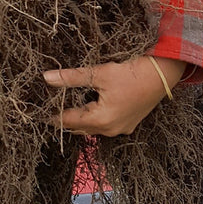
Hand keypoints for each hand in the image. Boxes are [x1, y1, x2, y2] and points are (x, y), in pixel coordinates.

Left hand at [43, 56, 185, 136]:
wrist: (162, 75)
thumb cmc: (132, 74)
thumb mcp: (99, 74)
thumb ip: (71, 78)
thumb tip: (47, 78)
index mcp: (101, 120)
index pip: (69, 120)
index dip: (53, 115)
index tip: (40, 112)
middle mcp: (111, 129)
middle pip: (80, 127)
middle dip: (66, 118)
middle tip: (50, 109)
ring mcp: (121, 128)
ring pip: (93, 127)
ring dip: (81, 119)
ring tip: (67, 107)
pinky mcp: (129, 124)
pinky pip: (105, 126)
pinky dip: (95, 118)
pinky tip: (90, 107)